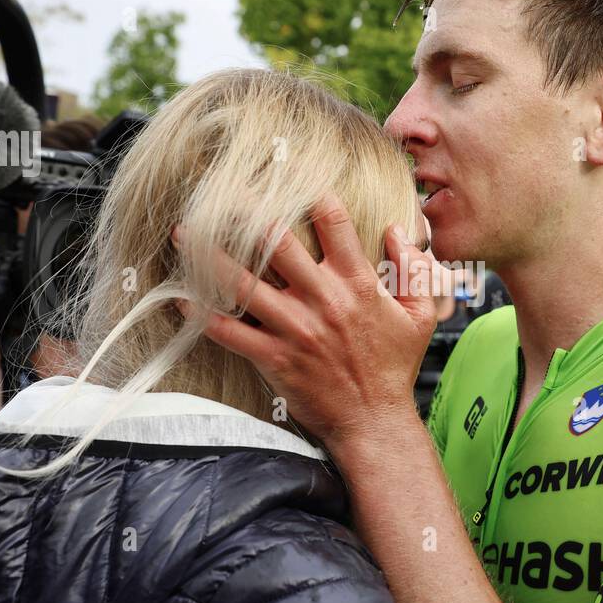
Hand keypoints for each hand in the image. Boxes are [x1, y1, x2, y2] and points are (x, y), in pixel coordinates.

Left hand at [177, 194, 438, 445]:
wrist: (374, 422)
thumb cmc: (394, 369)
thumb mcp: (420, 316)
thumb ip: (415, 270)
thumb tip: (398, 231)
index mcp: (357, 283)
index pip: (333, 223)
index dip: (312, 196)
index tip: (292, 181)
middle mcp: (322, 300)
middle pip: (277, 242)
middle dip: (247, 214)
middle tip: (223, 195)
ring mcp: (295, 328)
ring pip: (243, 282)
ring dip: (208, 256)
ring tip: (184, 234)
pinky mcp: (274, 357)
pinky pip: (229, 332)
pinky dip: (202, 315)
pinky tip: (181, 299)